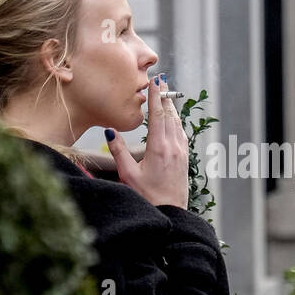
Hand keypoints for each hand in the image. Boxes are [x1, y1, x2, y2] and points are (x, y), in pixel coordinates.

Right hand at [105, 74, 187, 208]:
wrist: (171, 214)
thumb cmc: (147, 197)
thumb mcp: (128, 174)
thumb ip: (118, 151)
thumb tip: (110, 131)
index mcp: (158, 147)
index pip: (157, 115)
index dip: (155, 96)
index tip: (155, 81)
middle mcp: (173, 147)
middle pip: (169, 114)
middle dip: (165, 96)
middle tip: (162, 81)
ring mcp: (181, 152)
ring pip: (177, 123)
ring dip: (172, 107)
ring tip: (167, 95)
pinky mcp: (185, 159)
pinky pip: (182, 134)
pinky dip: (177, 121)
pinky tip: (174, 120)